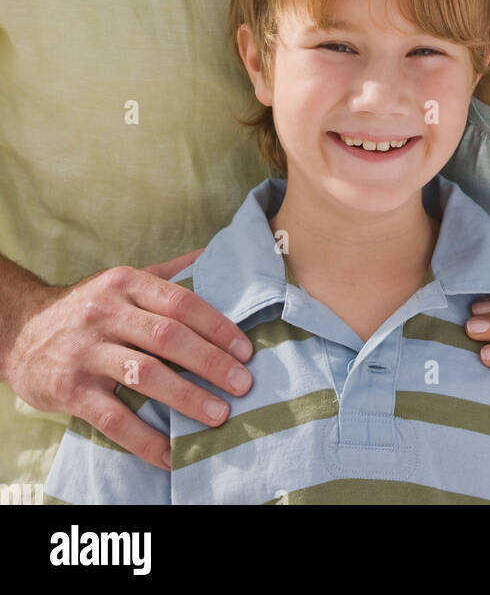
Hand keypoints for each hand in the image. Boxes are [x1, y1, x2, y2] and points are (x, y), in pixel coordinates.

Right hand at [4, 251, 252, 469]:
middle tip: (244, 383)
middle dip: (210, 362)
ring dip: (186, 397)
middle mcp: (105, 313)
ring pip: (143, 375)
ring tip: (219, 415)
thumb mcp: (122, 280)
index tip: (246, 350)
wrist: (21, 333)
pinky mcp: (69, 390)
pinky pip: (113, 419)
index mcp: (125, 283)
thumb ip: (169, 272)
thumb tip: (218, 255)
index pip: (180, 302)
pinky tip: (171, 454)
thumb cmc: (87, 307)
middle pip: (167, 337)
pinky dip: (145, 440)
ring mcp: (85, 352)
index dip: (217, 326)